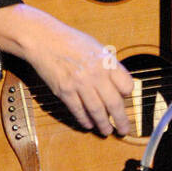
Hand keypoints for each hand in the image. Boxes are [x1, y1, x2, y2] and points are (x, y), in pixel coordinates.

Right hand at [0, 4, 134, 135]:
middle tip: (124, 129)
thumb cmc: (69, 41)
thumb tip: (118, 84)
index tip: (126, 99)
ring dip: (103, 124)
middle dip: (121, 120)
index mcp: (106, 62)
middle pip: (114, 103)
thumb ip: (108, 66)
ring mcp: (79, 84)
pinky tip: (89, 125)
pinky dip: (84, 120)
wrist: (43, 39)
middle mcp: (95, 74)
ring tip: (107, 131)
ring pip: (96, 111)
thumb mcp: (96, 48)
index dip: (128, 94)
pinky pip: (78, 110)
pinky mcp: (64, 91)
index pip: (126, 85)